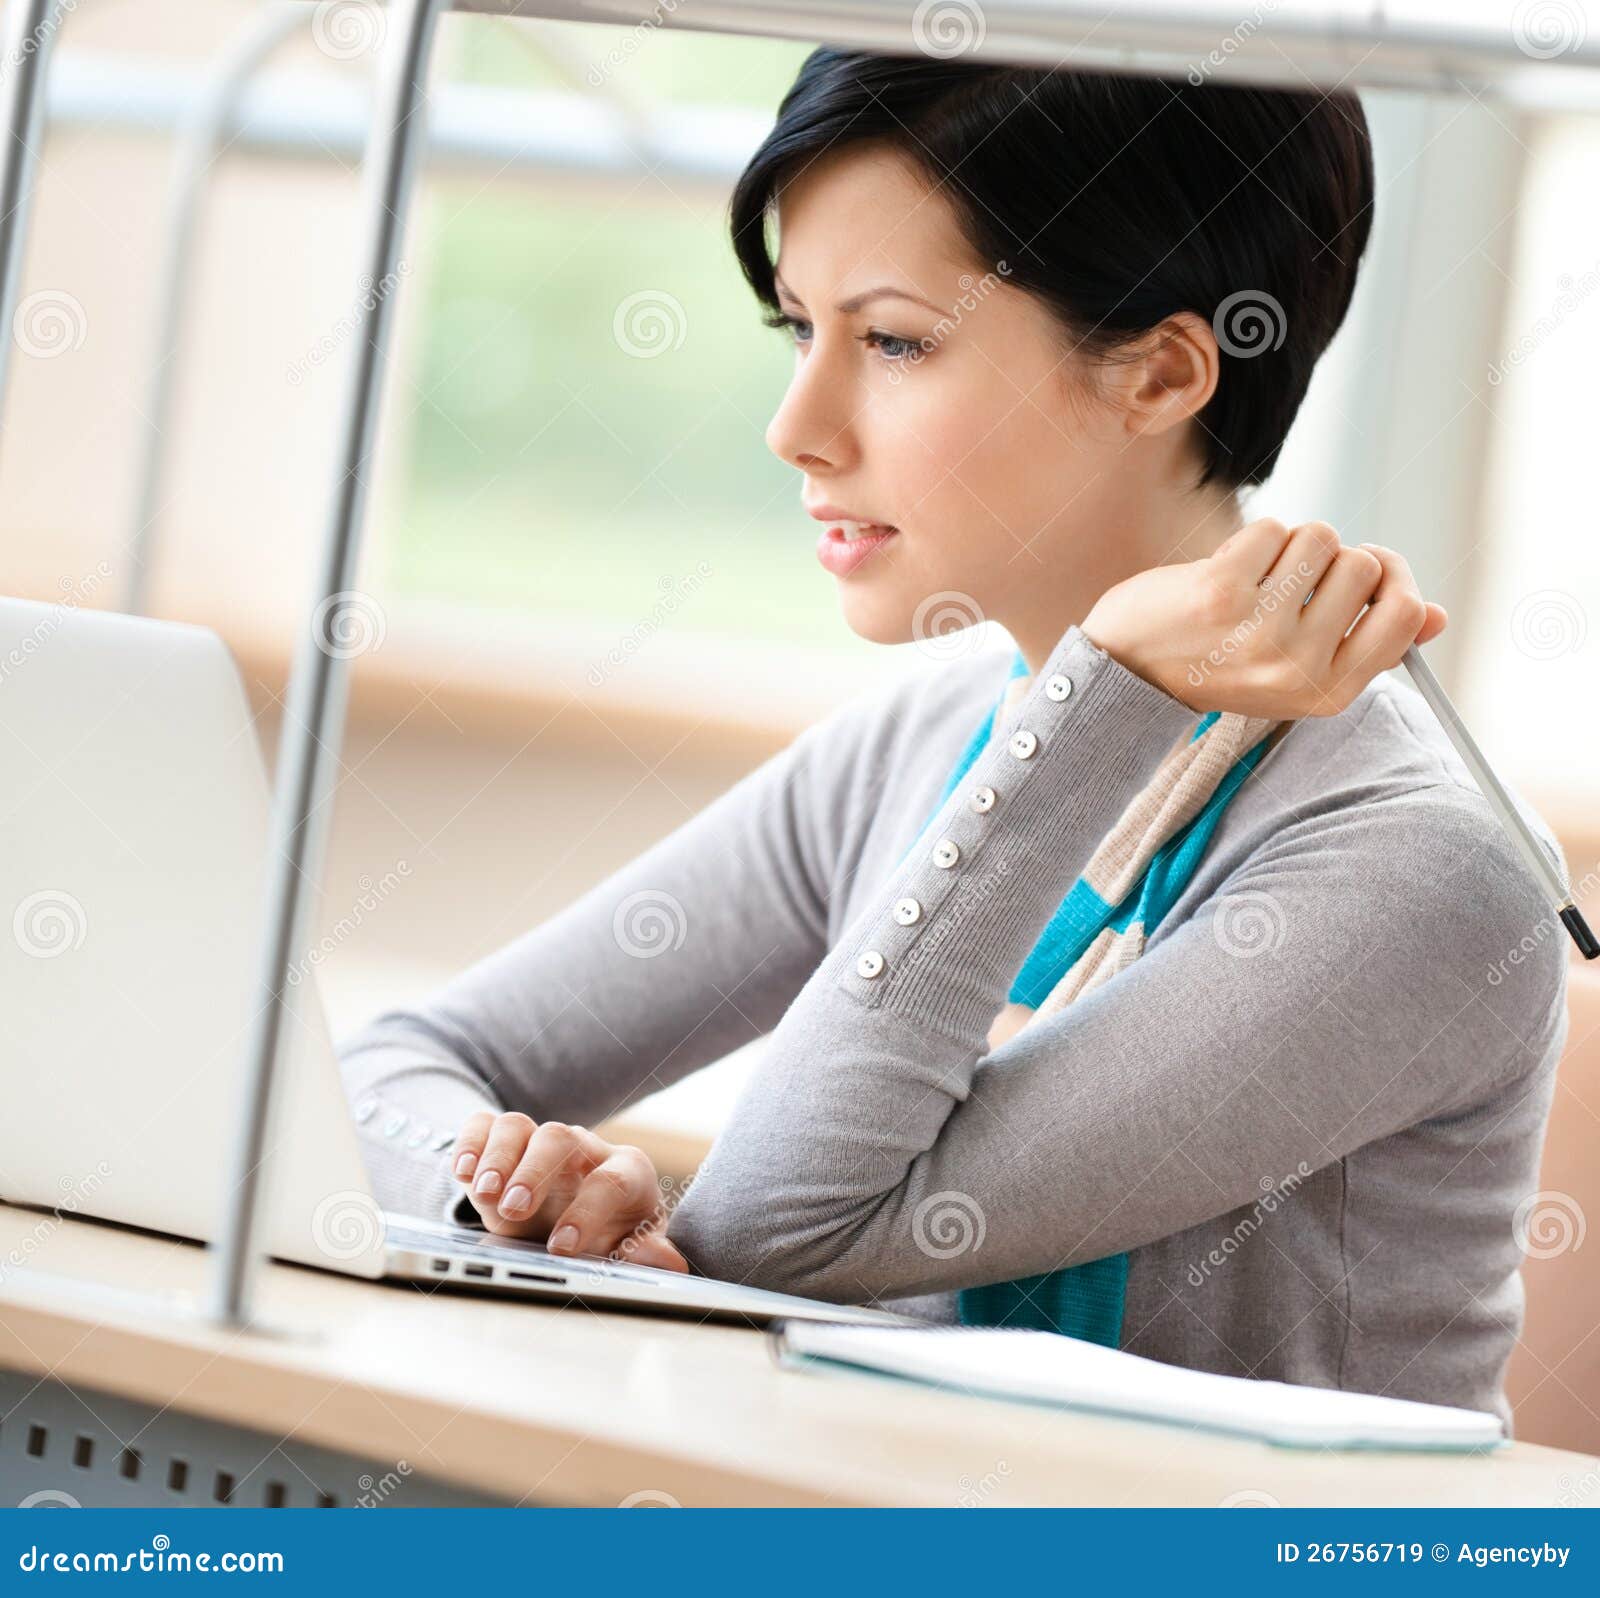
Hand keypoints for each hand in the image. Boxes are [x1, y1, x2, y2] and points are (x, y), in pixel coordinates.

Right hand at [451, 1111, 689, 1272]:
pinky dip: (470, 1142)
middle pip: (560, 1139)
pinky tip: (462, 1171)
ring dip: (498, 1157)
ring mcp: (540, 1143)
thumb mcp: (632, 1247)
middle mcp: (582, 1148)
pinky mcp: (504, 1146)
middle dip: (537, 1173)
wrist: (584, 1217)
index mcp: (626, 1171)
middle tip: (517, 1209)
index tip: (563, 1248)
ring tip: (484, 1193)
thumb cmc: (612, 1234)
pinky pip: (485, 1125)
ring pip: (519, 1126)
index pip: (611, 1182)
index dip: (588, 1213)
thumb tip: (670, 1262)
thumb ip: (644, 1252)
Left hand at [1079, 519, 1447, 718]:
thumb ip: (1365, 644)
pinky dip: (1255, 538)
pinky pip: (1275, 528)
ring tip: (1255, 581)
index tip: (1369, 570)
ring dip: (1291, 546)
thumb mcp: (1297, 672)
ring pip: (1322, 539)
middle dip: (1332, 560)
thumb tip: (1438, 617)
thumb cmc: (1221, 663)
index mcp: (1327, 693)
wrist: (1127, 669)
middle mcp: (1297, 669)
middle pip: (1365, 566)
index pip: (1406, 615)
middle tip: (1288, 584)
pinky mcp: (1221, 591)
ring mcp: (1259, 631)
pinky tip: (1226, 571)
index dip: (1394, 578)